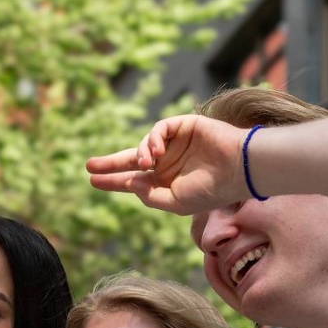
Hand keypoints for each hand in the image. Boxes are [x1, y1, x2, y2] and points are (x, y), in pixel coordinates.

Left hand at [86, 115, 248, 215]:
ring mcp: (175, 144)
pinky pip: (159, 129)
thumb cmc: (211, 190)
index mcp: (167, 182)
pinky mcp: (183, 126)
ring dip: (140, 154)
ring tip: (146, 163)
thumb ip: (150, 196)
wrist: (238, 169)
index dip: (114, 180)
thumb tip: (130, 182)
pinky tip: (155, 152)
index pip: (134, 180)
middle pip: (132, 160)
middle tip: (90, 166)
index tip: (92, 180)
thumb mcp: (175, 202)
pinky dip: (153, 139)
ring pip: (145, 145)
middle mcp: (169, 163)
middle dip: (110, 163)